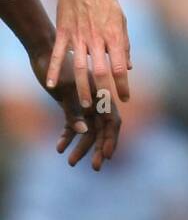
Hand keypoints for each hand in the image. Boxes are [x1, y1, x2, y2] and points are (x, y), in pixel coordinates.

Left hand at [31, 46, 121, 170]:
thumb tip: (83, 130)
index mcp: (101, 95)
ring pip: (86, 131)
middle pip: (101, 131)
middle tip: (95, 167)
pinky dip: (66, 136)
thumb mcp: (65, 88)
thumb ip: (74, 109)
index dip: (111, 140)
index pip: (111, 122)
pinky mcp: (70, 105)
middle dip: (98, 149)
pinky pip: (71, 125)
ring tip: (70, 162)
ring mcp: (83, 104)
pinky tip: (59, 147)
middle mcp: (95, 101)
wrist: (44, 52)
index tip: (108, 156)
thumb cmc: (57, 66)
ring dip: (80, 147)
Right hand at [46, 0, 130, 105]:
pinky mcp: (64, 32)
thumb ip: (124, 46)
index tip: (125, 98)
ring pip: (80, 68)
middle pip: (100, 72)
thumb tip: (128, 67)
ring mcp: (79, 37)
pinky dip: (56, 70)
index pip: (119, 68)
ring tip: (84, 104)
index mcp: (113, 37)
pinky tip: (53, 84)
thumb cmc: (106, 1)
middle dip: (103, 93)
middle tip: (103, 109)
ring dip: (82, 88)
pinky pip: (59, 54)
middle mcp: (96, 40)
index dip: (123, 85)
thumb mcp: (121, 21)